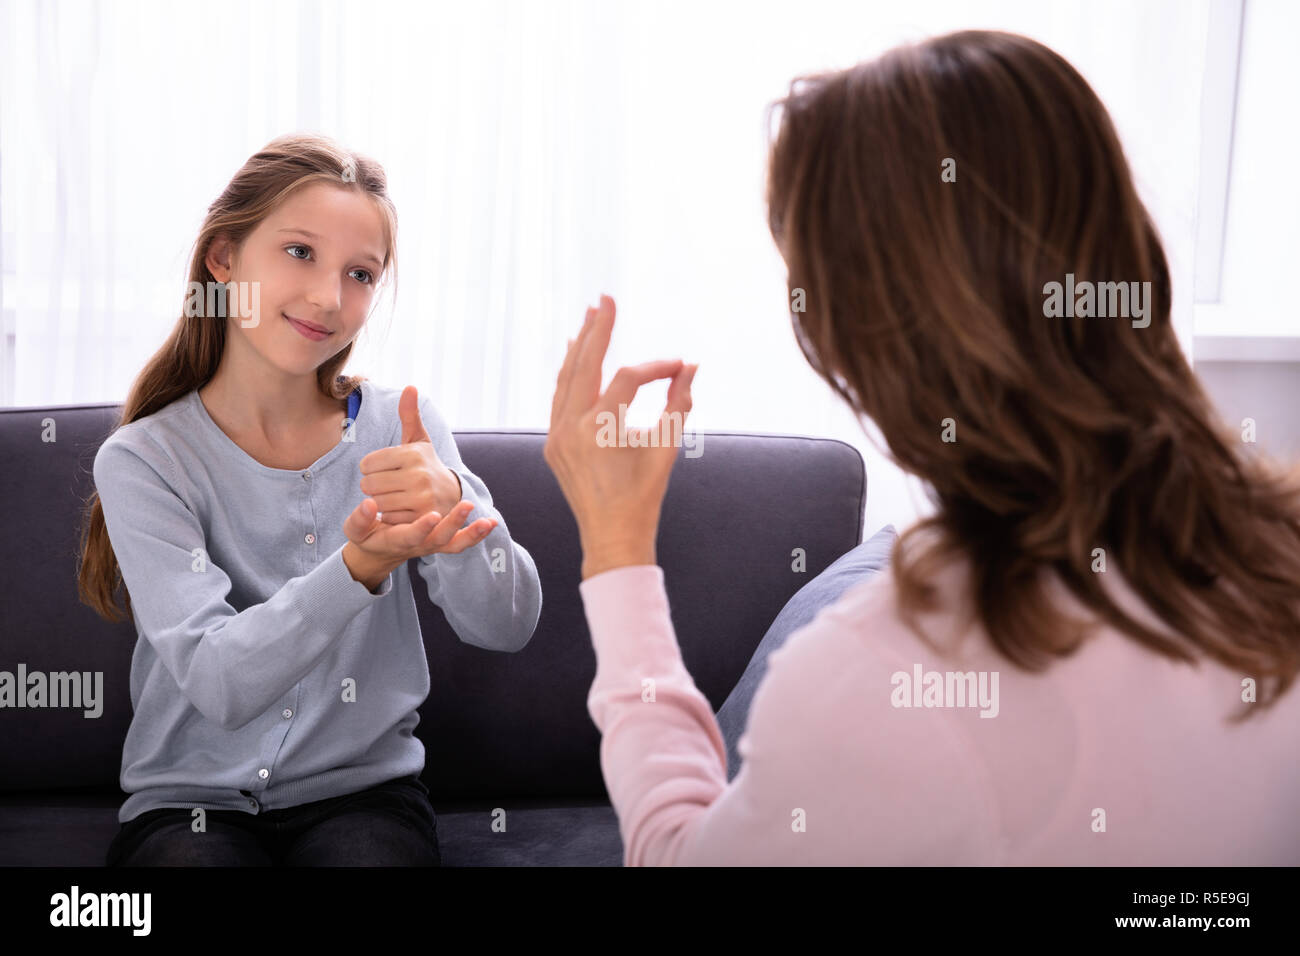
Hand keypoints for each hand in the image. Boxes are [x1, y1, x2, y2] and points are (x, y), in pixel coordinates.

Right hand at [341, 496, 491, 568]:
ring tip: (488, 521)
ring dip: (471, 533)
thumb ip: (360, 518)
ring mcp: (433, 544)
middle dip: (453, 524)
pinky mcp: (441, 542)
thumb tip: (369, 504)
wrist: (380, 550)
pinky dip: (476, 535)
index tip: (433, 515)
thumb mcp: (355, 530)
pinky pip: (461, 542)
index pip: (411, 536)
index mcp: (397, 541)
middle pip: (439, 539)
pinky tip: (491, 522)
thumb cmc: (367, 536)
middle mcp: (419, 545)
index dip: (421, 528)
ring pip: (454, 543)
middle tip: (466, 506)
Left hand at [359, 385, 481, 527]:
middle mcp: (419, 474)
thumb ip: (409, 415)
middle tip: (389, 486)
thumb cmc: (427, 466)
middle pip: (368, 484)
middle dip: (373, 487)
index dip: (371, 468)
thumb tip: (410, 386)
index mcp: (412, 453)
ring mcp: (422, 498)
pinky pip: (387, 518)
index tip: (385, 469)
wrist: (454, 496)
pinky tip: (403, 510)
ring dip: (380, 502)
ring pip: (376, 502)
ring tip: (396, 497)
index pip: (366, 463)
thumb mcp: (419, 440)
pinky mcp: (422, 518)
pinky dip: (390, 517)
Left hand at [544, 294, 697, 577]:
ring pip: (566, 379)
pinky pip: (558, 400)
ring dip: (579, 348)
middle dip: (598, 329)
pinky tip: (574, 356)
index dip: (657, 368)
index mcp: (600, 428)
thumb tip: (691, 366)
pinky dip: (568, 376)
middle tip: (605, 298)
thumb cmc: (645, 494)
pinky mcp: (553, 445)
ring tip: (589, 319)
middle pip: (584, 364)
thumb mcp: (667, 447)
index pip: (628, 378)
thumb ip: (680, 403)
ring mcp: (557, 436)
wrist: (613, 536)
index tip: (680, 368)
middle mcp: (572, 427)